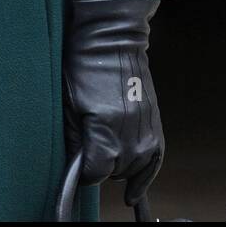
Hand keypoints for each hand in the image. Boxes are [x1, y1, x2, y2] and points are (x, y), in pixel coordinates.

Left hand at [62, 0, 164, 205]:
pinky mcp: (156, 125)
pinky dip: (145, 173)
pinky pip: (154, 160)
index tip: (78, 165)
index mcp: (106, 129)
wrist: (112, 39)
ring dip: (120, 167)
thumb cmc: (84, 65)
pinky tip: (135, 187)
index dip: (84, 172)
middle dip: (101, 165)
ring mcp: (147, 130)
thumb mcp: (69, 103)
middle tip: (91, 145)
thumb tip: (78, 167)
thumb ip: (75, 140)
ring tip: (108, 153)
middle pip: (115, 173)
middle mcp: (130, 135)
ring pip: (133, 169)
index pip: (95, 173)